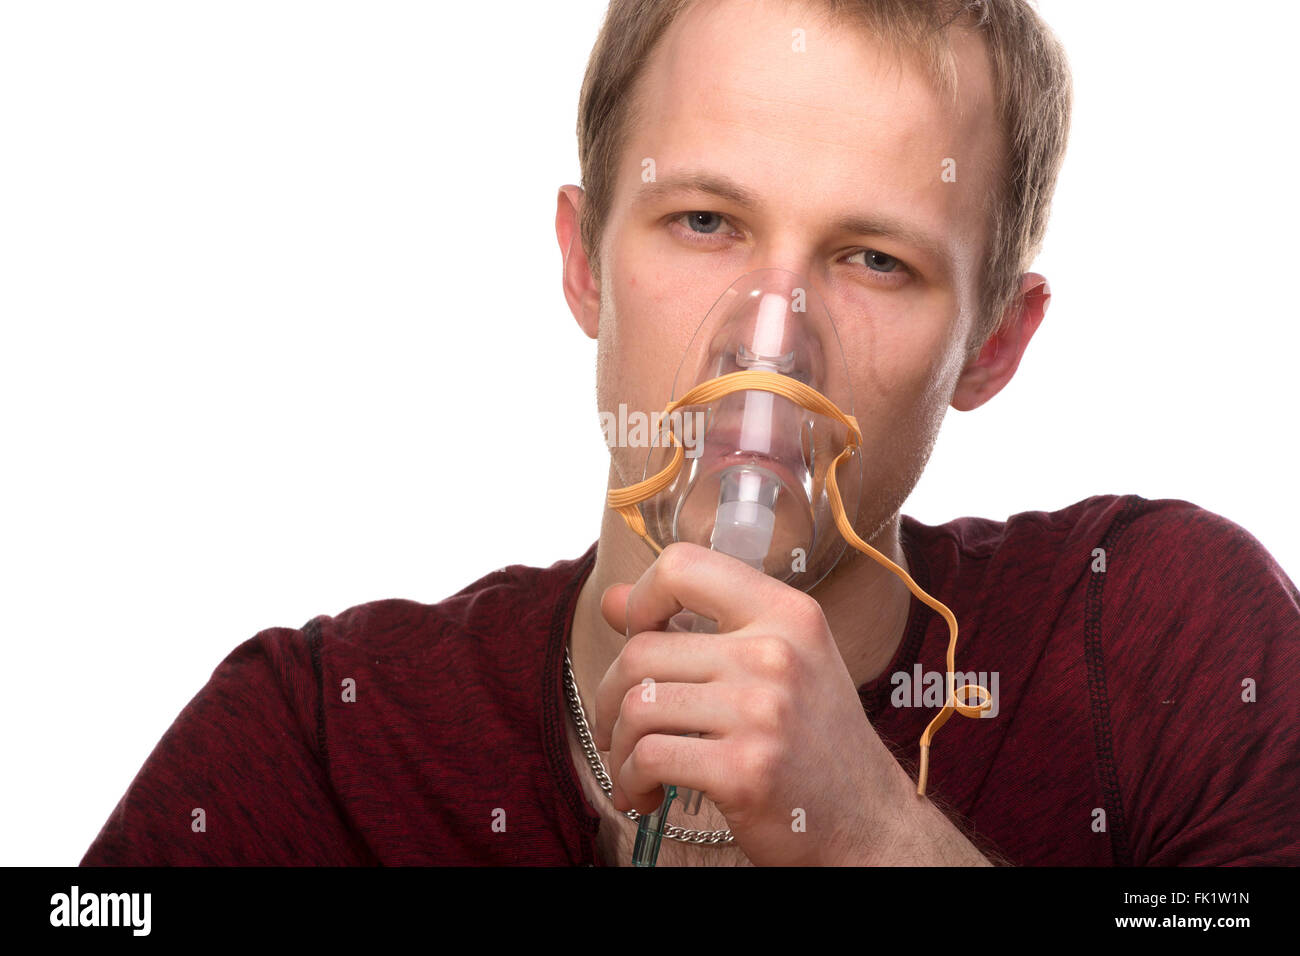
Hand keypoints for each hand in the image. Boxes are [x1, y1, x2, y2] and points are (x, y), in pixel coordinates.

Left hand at [592, 541, 921, 864]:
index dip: (642, 598)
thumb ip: (696, 627)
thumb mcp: (776, 663)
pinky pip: (648, 759)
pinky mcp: (744, 770)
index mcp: (787, 612)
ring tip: (634, 766)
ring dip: (619, 745)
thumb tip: (611, 600)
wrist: (868, 822)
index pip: (683, 566)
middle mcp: (776, 653)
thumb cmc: (813, 739)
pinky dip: (631, 780)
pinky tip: (648, 794)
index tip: (636, 637)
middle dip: (612, 695)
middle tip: (619, 726)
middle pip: (642, 650)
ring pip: (637, 707)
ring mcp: (762, 712)